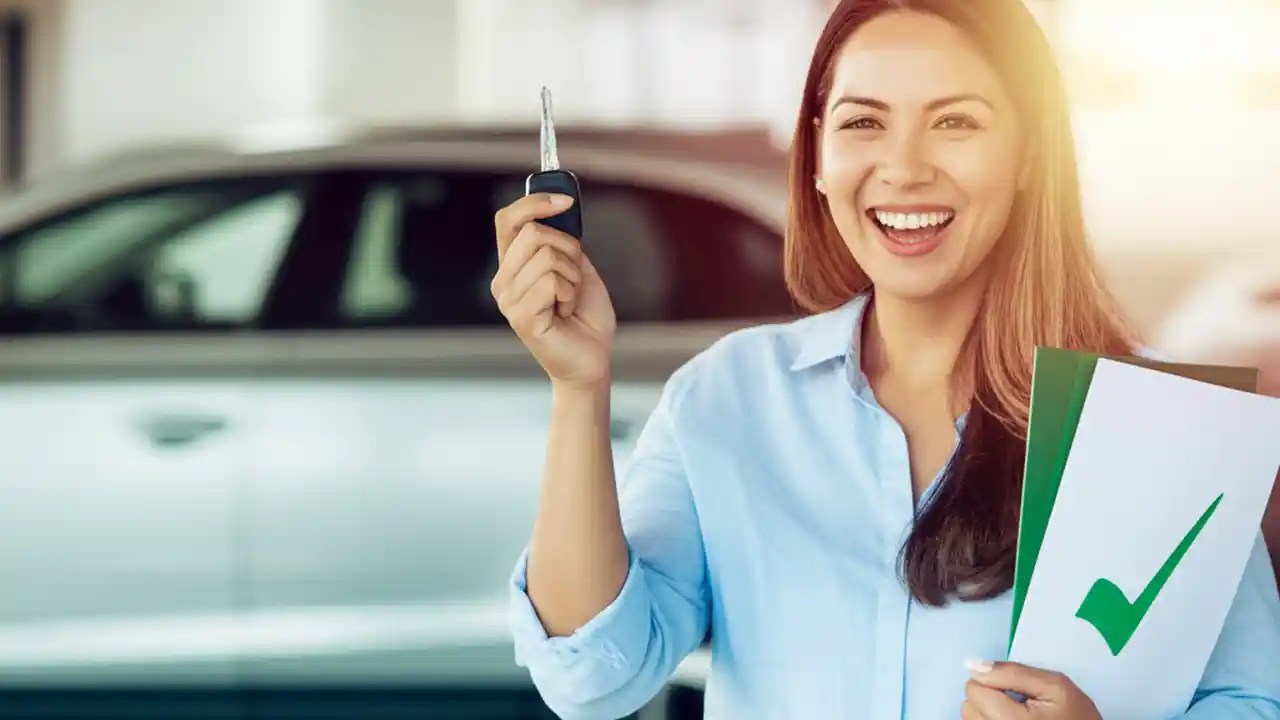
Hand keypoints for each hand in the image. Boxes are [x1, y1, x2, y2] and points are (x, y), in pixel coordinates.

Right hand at [491, 193, 615, 387]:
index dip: (534, 202)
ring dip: (572, 277)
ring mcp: (508, 299)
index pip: (508, 219)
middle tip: (573, 279)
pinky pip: (551, 281)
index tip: (565, 200)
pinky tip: (565, 313)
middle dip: (568, 249)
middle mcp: (503, 281)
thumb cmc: (585, 318)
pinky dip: (570, 294)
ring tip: (568, 301)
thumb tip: (560, 207)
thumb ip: (564, 241)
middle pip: (534, 232)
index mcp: (513, 266)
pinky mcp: (520, 316)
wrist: (592, 360)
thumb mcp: (578, 268)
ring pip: (547, 256)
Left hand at [960, 660, 1101, 719]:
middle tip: (1018, 703)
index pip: (973, 688)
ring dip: (987, 712)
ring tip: (1016, 715)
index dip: (993, 681)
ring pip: (970, 719)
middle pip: (968, 706)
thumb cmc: (1077, 717)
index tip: (1016, 689)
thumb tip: (973, 664)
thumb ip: (1012, 672)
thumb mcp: (1055, 687)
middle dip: (989, 697)